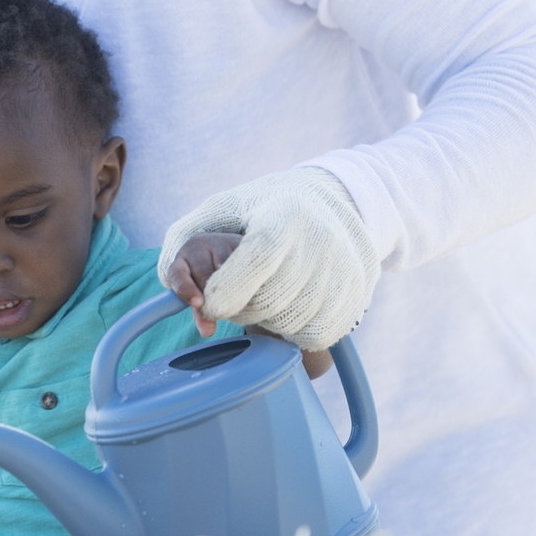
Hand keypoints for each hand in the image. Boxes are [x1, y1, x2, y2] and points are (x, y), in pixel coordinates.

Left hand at [158, 166, 378, 351]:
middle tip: (237, 297)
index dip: (231, 288)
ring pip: (292, 322)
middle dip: (242, 308)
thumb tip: (180, 293)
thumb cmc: (262, 211)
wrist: (331, 202)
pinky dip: (294, 331)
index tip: (211, 304)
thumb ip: (184, 242)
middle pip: (272, 300)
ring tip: (266, 295)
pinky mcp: (356, 295)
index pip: (259, 258)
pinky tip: (289, 308)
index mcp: (284, 215)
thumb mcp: (220, 209)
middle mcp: (321, 241)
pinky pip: (316, 334)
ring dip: (268, 320)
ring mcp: (344, 269)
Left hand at [163, 231, 242, 337]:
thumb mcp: (198, 293)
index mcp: (181, 261)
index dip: (186, 289)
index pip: (178, 275)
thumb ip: (200, 313)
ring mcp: (220, 241)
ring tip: (240, 294)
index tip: (198, 303)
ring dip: (234, 285)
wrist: (222, 250)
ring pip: (226, 267)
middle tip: (225, 307)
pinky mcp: (241, 241)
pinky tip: (252, 283)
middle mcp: (198, 246)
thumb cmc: (206, 278)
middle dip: (214, 293)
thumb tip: (207, 332)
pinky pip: (244, 261)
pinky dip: (248, 276)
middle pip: (204, 274)